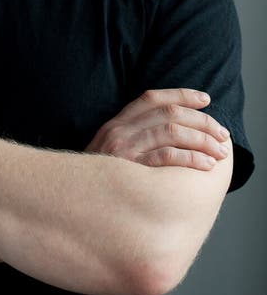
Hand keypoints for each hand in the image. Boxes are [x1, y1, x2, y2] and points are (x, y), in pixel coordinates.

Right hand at [84, 88, 230, 169]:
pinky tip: (205, 165)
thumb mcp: (110, 151)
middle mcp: (119, 130)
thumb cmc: (99, 180)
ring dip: (202, 140)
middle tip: (222, 135)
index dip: (182, 95)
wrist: (73, 199)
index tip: (206, 100)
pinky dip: (191, 158)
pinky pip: (166, 156)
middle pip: (169, 113)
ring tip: (220, 152)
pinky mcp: (129, 169)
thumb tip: (173, 132)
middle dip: (202, 122)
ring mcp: (123, 148)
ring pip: (171, 131)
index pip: (152, 98)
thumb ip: (133, 138)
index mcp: (116, 123)